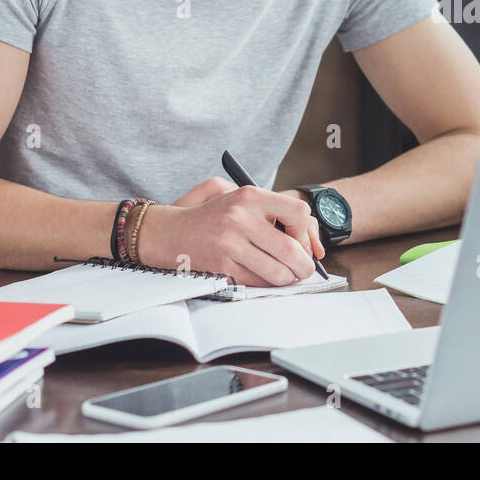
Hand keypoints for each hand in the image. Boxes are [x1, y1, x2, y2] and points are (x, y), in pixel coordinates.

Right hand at [138, 180, 324, 286]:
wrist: (169, 232)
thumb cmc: (212, 216)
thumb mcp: (239, 197)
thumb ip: (274, 210)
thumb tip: (309, 241)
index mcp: (250, 196)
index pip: (298, 212)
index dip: (305, 231)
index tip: (299, 240)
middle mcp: (240, 218)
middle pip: (291, 249)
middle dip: (304, 266)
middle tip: (305, 270)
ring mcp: (229, 244)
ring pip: (277, 271)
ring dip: (288, 279)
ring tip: (287, 275)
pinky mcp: (221, 266)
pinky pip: (257, 282)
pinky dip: (267, 284)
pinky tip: (265, 278)